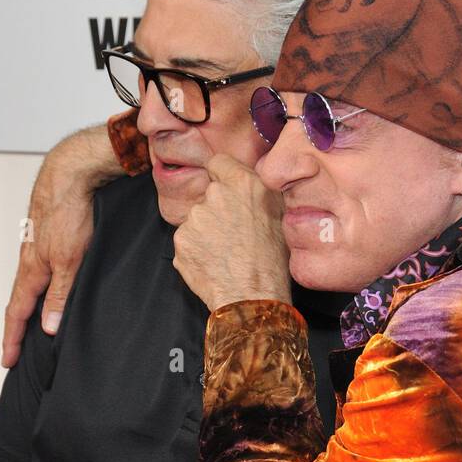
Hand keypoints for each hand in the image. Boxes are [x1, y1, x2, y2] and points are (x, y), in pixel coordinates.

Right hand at [1, 126, 119, 366]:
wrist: (74, 172)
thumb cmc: (70, 209)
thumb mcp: (70, 259)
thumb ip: (60, 293)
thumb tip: (48, 325)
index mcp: (32, 268)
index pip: (18, 312)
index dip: (13, 338)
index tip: (8, 360)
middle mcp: (33, 259)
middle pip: (23, 300)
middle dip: (19, 327)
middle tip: (16, 350)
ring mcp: (41, 246)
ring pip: (35, 284)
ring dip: (32, 307)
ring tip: (34, 327)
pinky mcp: (52, 235)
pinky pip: (46, 269)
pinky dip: (46, 286)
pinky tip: (54, 289)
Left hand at [172, 152, 291, 311]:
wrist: (253, 299)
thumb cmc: (273, 262)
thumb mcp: (281, 216)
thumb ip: (261, 190)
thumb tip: (251, 179)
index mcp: (243, 184)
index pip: (218, 162)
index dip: (223, 176)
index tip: (228, 192)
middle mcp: (215, 195)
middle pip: (209, 194)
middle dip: (217, 210)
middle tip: (234, 235)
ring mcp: (194, 219)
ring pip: (197, 219)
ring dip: (206, 232)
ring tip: (226, 254)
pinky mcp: (180, 241)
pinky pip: (187, 241)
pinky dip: (197, 251)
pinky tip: (214, 264)